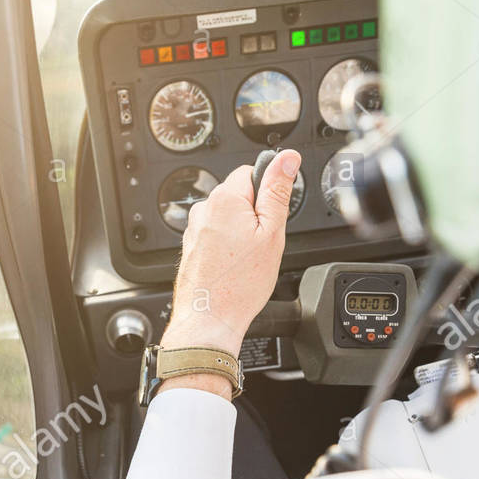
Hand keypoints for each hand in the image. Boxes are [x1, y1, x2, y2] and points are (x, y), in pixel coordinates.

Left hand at [161, 150, 301, 364]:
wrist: (210, 319)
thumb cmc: (239, 284)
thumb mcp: (271, 233)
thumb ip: (278, 191)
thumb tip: (287, 159)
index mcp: (225, 199)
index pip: (252, 171)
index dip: (268, 192)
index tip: (272, 215)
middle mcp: (204, 209)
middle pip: (239, 196)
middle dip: (254, 214)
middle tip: (262, 243)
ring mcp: (194, 229)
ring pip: (227, 218)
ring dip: (240, 232)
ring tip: (247, 260)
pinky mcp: (191, 246)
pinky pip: (216, 236)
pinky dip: (227, 247)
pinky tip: (234, 267)